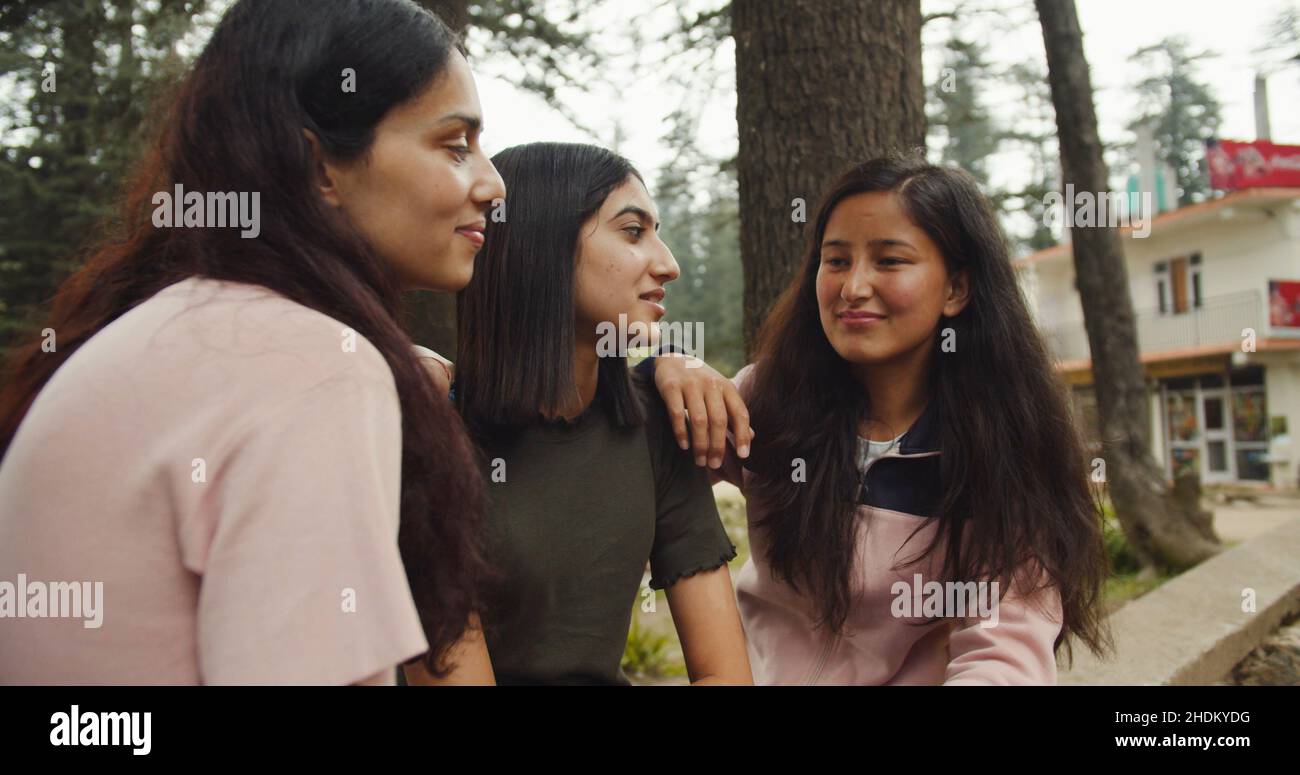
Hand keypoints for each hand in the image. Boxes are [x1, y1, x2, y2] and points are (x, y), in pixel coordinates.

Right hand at [652, 354, 753, 468]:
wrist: (672, 359)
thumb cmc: (700, 382)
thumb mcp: (720, 393)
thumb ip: (734, 413)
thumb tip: (752, 437)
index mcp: (727, 387)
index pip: (740, 413)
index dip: (743, 435)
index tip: (743, 456)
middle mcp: (711, 384)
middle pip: (719, 420)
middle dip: (718, 446)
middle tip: (715, 464)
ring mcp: (690, 384)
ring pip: (699, 420)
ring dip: (701, 444)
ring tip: (700, 461)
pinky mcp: (671, 387)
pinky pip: (677, 413)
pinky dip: (681, 432)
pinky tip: (684, 446)